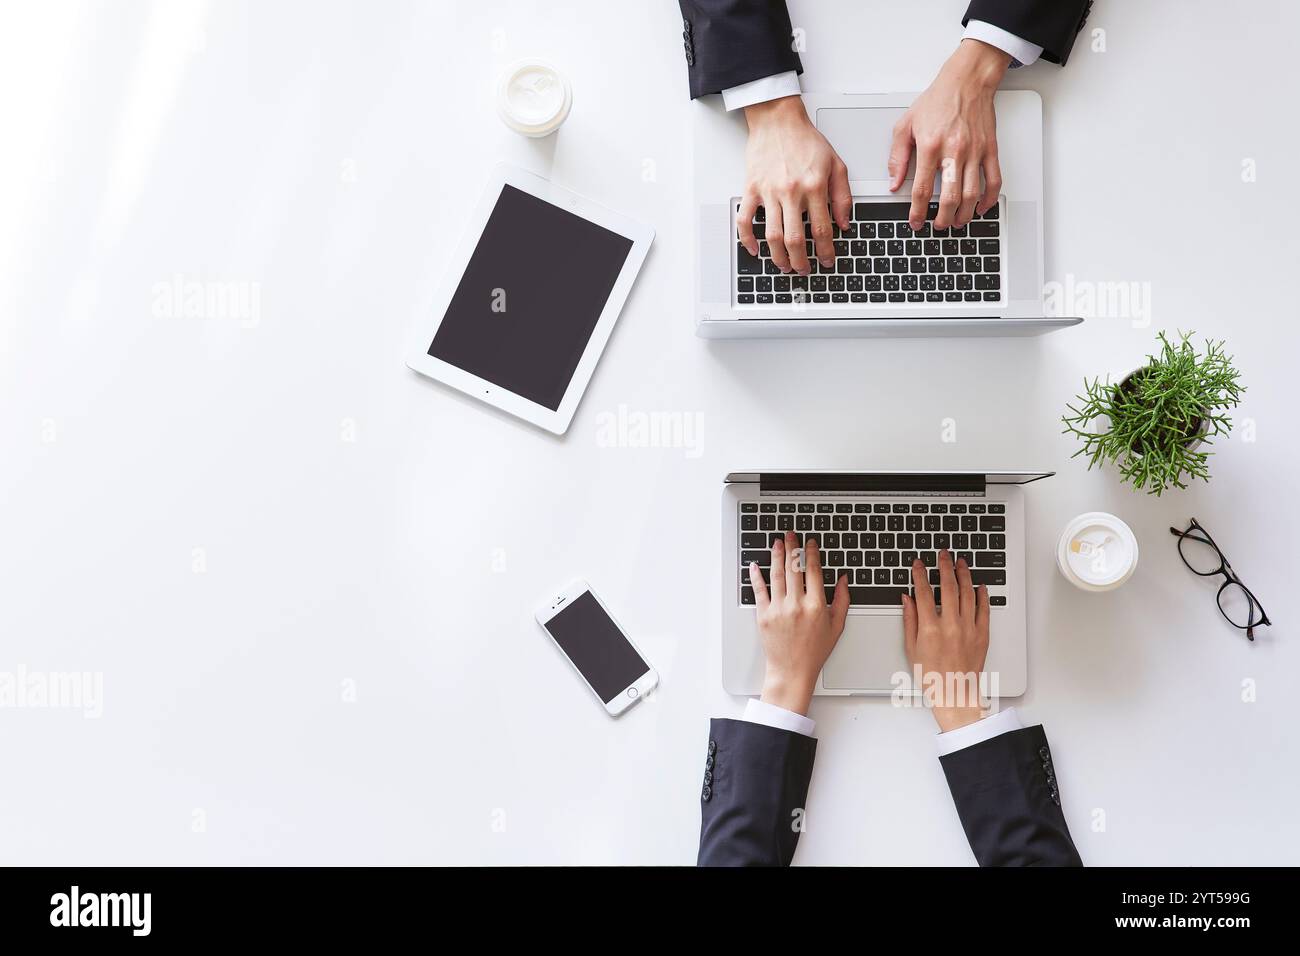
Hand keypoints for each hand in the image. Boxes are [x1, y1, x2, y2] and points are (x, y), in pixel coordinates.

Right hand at [738, 96, 851, 275]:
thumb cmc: (806, 140)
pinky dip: (748, 239)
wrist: (778, 120)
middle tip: (805, 270)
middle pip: (795, 239)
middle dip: (801, 261)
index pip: (822, 230)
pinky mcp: (752, 189)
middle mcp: (792, 192)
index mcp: (815, 186)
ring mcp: (769, 192)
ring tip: (785, 266)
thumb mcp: (836, 164)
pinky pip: (746, 220)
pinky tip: (755, 250)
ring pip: (772, 235)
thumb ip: (843, 196)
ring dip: (779, 257)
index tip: (827, 261)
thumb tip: (844, 223)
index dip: (825, 251)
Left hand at [748, 531, 849, 715]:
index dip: (812, 553)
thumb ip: (842, 600)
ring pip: (777, 574)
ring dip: (777, 555)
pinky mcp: (764, 615)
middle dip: (792, 547)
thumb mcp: (836, 626)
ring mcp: (779, 609)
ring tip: (777, 542)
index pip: (814, 571)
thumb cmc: (814, 651)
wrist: (792, 670)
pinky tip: (756, 565)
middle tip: (790, 534)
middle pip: (794, 568)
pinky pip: (759, 590)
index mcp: (817, 606)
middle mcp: (797, 605)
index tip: (810, 543)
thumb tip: (843, 579)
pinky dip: (756, 576)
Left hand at [888, 39, 1010, 230]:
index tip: (916, 222)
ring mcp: (975, 151)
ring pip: (972, 194)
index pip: (922, 189)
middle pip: (950, 197)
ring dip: (964, 214)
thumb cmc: (937, 100)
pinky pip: (994, 180)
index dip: (918, 211)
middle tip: (938, 226)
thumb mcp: (906, 125)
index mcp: (930, 147)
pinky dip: (989, 199)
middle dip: (943, 219)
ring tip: (957, 222)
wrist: (967, 80)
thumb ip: (898, 157)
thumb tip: (894, 183)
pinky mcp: (990, 149)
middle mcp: (954, 151)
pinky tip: (980, 207)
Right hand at [902, 551, 989, 732]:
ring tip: (960, 562)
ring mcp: (969, 629)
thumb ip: (909, 620)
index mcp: (930, 629)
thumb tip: (907, 599)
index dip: (920, 575)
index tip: (918, 565)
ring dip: (963, 575)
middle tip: (943, 554)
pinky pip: (984, 609)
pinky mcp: (982, 635)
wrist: (955, 693)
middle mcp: (951, 626)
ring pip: (968, 594)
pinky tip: (978, 585)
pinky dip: (982, 595)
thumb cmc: (932, 675)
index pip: (924, 593)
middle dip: (944, 567)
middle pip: (948, 587)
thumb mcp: (911, 648)